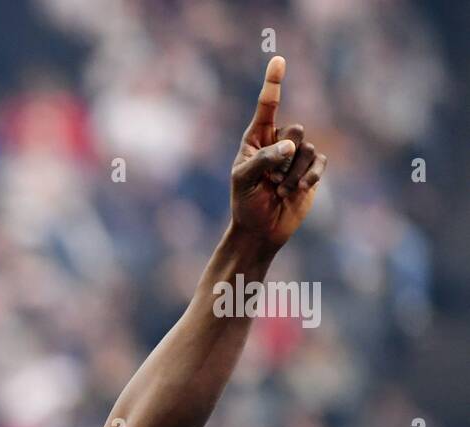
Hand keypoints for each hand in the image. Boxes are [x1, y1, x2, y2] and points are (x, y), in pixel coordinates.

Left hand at [229, 56, 327, 249]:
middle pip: (295, 130)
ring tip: (279, 189)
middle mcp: (277, 142)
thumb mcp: (244, 180)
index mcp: (256, 138)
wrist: (261, 230)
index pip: (267, 106)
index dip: (274, 82)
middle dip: (285, 156)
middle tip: (270, 178)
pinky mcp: (311, 170)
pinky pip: (320, 162)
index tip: (278, 59)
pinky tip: (297, 191)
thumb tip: (292, 144)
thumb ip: (265, 159)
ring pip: (308, 149)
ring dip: (293, 174)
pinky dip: (309, 177)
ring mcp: (296, 155)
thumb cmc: (246, 203)